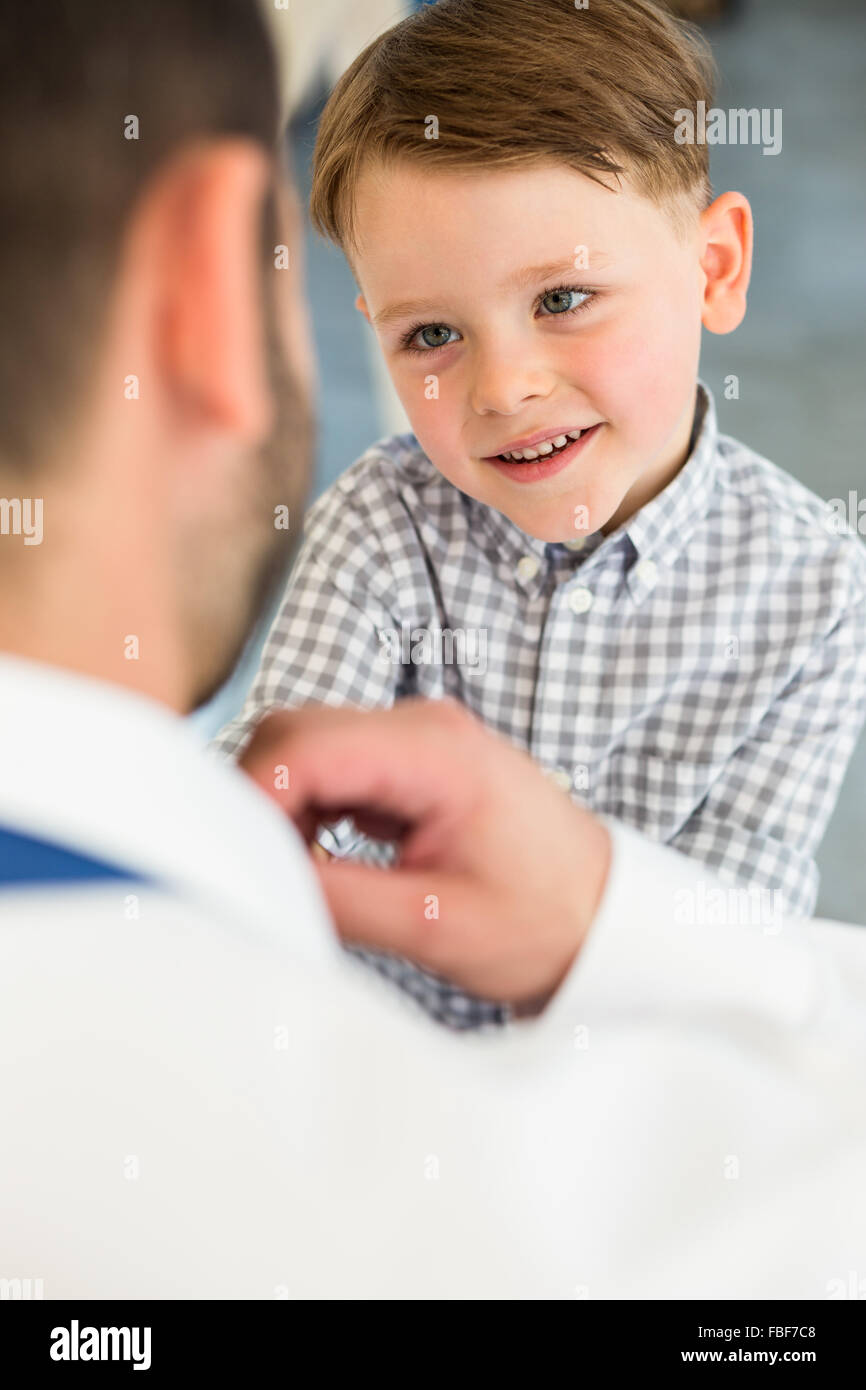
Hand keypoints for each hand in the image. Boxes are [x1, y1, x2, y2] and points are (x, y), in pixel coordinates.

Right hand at [239, 699, 610, 1006]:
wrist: (606, 916)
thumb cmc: (545, 919)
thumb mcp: (436, 924)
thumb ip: (339, 898)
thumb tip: (259, 881)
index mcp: (435, 752)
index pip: (306, 746)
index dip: (253, 795)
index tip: (233, 855)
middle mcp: (422, 727)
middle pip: (295, 734)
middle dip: (257, 798)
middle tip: (255, 870)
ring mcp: (417, 741)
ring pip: (306, 748)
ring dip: (281, 804)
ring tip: (289, 872)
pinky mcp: (412, 765)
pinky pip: (334, 768)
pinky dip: (307, 808)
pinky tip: (316, 858)